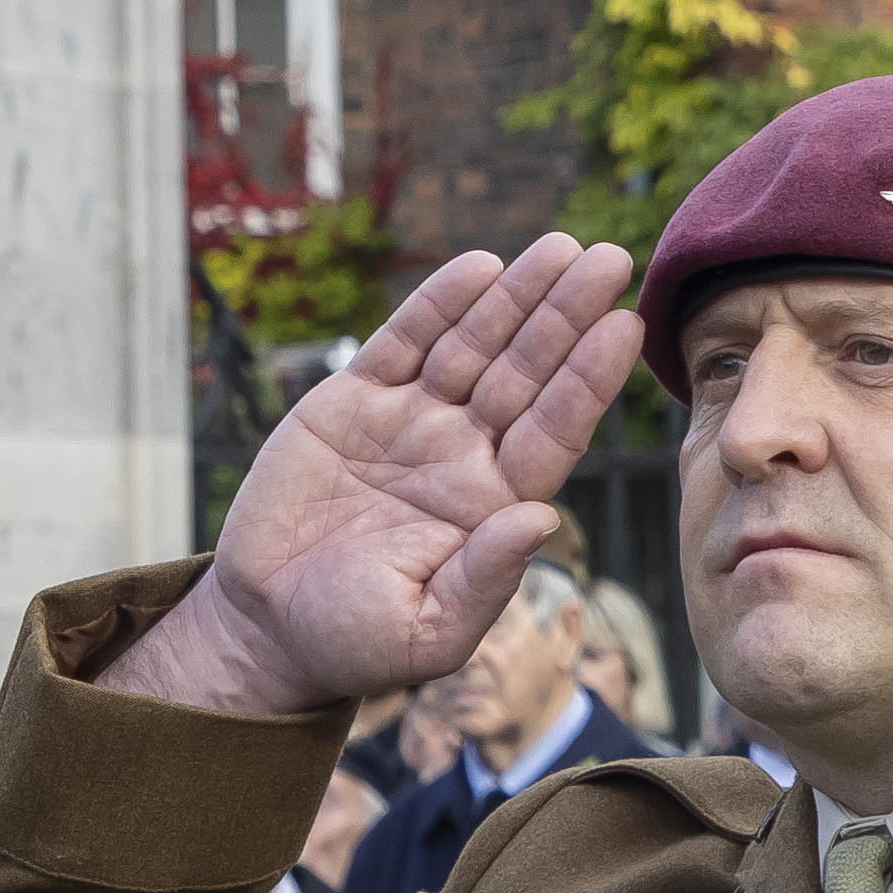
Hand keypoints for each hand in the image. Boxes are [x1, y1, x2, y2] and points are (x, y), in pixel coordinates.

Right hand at [112, 235, 642, 717]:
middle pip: (527, 373)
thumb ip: (486, 579)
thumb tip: (541, 518)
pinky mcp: (350, 404)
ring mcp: (410, 423)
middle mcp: (464, 454)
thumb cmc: (355, 642)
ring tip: (559, 249)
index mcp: (495, 504)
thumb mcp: (427, 632)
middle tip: (610, 259)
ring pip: (473, 347)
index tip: (626, 326)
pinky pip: (402, 343)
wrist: (267, 629)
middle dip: (566, 316)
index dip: (589, 378)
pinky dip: (437, 305)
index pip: (556, 429)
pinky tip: (478, 266)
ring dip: (515, 297)